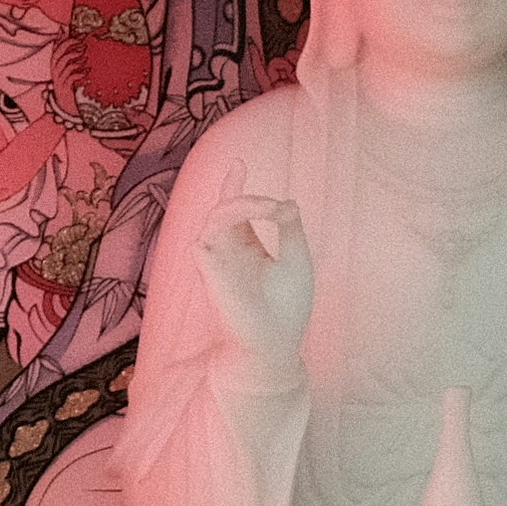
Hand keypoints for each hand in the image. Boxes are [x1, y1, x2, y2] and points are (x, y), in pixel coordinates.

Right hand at [198, 190, 312, 367]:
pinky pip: (208, 235)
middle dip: (240, 193)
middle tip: (274, 203)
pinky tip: (260, 220)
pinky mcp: (210, 270)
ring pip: (214, 218)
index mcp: (246, 248)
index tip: (238, 162)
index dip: (233, 185)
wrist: (275, 343)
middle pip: (223, 209)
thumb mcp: (297, 259)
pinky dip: (232, 221)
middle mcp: (227, 251)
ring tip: (270, 207)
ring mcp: (216, 260)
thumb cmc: (287, 308)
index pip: (234, 210)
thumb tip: (289, 202)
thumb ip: (291, 229)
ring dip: (240, 204)